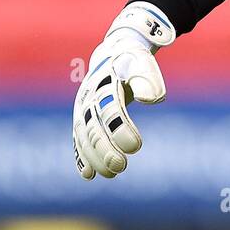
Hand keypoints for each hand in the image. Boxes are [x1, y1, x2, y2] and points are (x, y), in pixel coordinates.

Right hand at [73, 1, 175, 179]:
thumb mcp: (143, 63)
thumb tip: (152, 99)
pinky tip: (88, 174)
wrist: (114, 54)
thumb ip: (147, 79)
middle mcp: (88, 97)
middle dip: (104, 149)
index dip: (121, 129)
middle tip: (120, 167)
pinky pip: (78, 139)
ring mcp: (82, 108)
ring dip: (94, 157)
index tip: (136, 147)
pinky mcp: (82, 118)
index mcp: (104, 82)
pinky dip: (81, 156)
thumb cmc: (133, 62)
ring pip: (83, 136)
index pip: (111, 109)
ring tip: (110, 174)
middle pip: (93, 127)